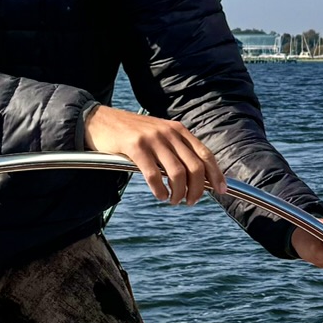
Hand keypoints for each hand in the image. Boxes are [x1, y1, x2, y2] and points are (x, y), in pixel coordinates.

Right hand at [84, 103, 225, 205]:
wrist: (99, 120)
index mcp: (178, 130)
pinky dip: (160, 189)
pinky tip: (159, 195)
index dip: (216, 174)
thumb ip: (176, 150)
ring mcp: (153, 139)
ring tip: (174, 200)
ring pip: (177, 173)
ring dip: (179, 193)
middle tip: (191, 202)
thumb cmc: (131, 133)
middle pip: (195, 167)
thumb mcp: (159, 135)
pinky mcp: (135, 147)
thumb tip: (197, 177)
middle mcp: (169, 132)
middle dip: (198, 189)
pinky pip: (154, 174)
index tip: (222, 191)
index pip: (205, 154)